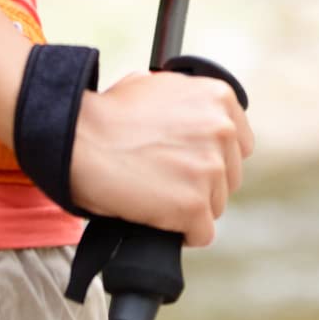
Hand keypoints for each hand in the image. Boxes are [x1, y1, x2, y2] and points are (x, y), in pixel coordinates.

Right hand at [69, 66, 254, 245]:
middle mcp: (221, 130)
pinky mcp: (195, 205)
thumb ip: (190, 103)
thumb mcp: (157, 86)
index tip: (189, 159)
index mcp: (218, 98)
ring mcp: (210, 169)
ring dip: (188, 205)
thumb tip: (202, 117)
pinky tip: (155, 213)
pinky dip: (180, 232)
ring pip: (215, 205)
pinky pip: (201, 233)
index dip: (213, 155)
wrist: (79, 138)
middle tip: (163, 175)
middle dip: (200, 181)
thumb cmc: (109, 114)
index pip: (239, 143)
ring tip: (152, 190)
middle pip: (228, 176)